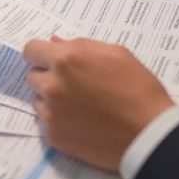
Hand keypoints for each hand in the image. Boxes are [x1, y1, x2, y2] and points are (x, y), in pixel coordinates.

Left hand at [23, 37, 173, 171]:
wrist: (147, 133)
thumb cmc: (138, 88)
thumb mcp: (117, 54)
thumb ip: (82, 46)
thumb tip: (55, 42)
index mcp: (66, 60)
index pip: (31, 50)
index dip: (41, 54)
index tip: (52, 59)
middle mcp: (53, 85)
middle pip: (32, 75)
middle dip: (48, 76)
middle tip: (74, 82)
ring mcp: (51, 114)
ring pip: (38, 99)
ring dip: (51, 98)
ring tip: (80, 103)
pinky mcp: (54, 136)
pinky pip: (46, 121)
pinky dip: (59, 119)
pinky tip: (82, 120)